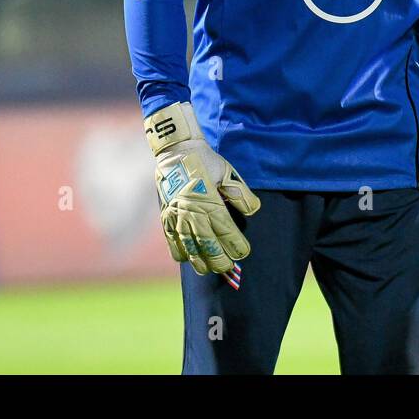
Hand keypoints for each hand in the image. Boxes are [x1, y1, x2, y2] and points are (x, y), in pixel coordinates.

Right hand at [144, 101, 260, 274]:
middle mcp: (191, 210)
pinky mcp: (165, 214)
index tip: (244, 252)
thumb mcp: (228, 172)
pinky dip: (178, 251)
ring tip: (208, 269)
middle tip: (228, 268)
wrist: (177, 149)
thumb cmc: (206, 160)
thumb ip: (240, 193)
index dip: (235, 244)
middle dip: (218, 259)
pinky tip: (186, 259)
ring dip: (198, 260)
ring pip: (188, 245)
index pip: (225, 230)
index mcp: (208, 200)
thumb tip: (253, 211)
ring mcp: (176, 214)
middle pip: (207, 243)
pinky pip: (170, 238)